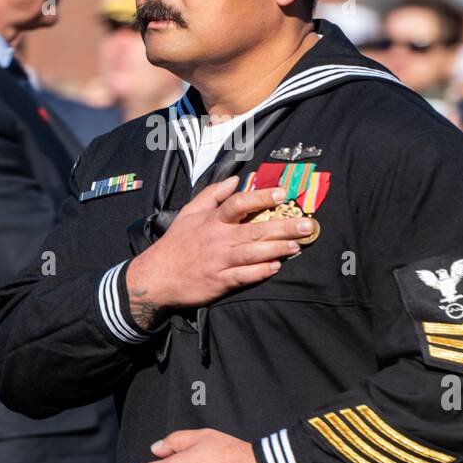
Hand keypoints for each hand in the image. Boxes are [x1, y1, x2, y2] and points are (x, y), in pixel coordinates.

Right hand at [124, 177, 310, 329]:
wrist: (156, 277)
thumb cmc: (176, 243)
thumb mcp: (189, 213)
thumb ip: (212, 194)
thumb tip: (234, 180)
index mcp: (212, 221)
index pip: (239, 204)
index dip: (261, 197)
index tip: (282, 193)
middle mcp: (218, 240)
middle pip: (255, 230)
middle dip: (283, 226)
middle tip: (307, 224)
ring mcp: (220, 262)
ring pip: (254, 253)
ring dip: (278, 249)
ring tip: (298, 245)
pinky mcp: (220, 282)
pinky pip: (245, 276)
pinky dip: (261, 272)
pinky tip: (276, 267)